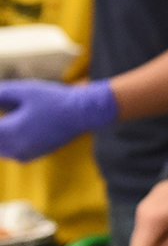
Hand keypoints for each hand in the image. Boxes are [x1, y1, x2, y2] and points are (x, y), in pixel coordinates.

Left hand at [0, 79, 116, 160]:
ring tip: (7, 123)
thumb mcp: (23, 91)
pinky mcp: (33, 155)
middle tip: (4, 114)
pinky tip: (10, 131)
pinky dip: (5, 144)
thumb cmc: (53, 100)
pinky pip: (10, 153)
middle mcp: (15, 147)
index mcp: (10, 132)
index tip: (0, 108)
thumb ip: (0, 94)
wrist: (81, 114)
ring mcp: (25, 153)